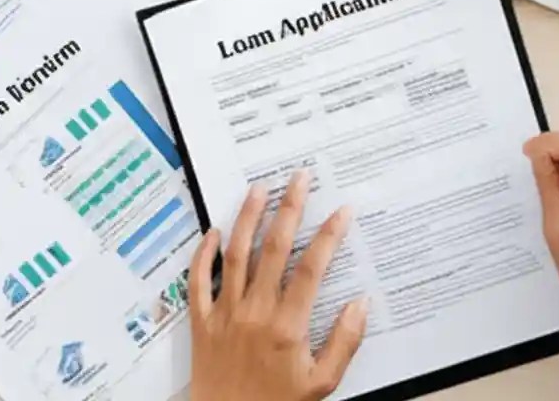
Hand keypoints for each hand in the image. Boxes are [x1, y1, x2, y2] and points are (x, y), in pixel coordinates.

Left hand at [188, 170, 367, 400]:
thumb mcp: (322, 383)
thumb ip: (344, 342)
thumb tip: (360, 304)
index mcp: (287, 326)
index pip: (311, 269)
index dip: (328, 236)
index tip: (342, 211)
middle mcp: (254, 312)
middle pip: (273, 249)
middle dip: (290, 209)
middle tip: (299, 178)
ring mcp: (224, 314)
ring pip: (236, 255)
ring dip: (248, 218)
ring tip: (258, 189)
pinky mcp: (201, 323)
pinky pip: (198, 281)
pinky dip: (204, 254)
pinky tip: (214, 231)